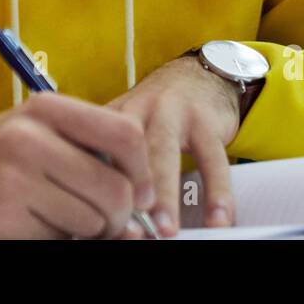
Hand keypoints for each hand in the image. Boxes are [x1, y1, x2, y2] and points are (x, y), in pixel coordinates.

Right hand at [0, 93, 155, 238]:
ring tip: (59, 217)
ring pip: (92, 222)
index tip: (142, 193)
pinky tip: (33, 225)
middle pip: (116, 189)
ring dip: (86, 231)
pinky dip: (55, 241)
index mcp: (45, 109)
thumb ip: (90, 155)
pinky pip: (60, 241)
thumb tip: (146, 203)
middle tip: (103, 220)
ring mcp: (12, 179)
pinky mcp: (1, 219)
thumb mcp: (40, 136)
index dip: (143, 172)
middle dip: (118, 216)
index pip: (125, 135)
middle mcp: (28, 138)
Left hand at [105, 55, 241, 236]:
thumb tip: (84, 201)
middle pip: (127, 150)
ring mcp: (173, 113)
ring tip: (166, 229)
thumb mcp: (123, 121)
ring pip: (166, 153)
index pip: (96, 148)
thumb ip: (104, 153)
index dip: (94, 181)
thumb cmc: (153, 111)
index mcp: (113, 115)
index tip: (96, 215)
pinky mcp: (206, 121)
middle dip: (126, 189)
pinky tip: (219, 217)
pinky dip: (217, 191)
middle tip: (126, 223)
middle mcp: (139, 110)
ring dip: (166, 194)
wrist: (195, 74)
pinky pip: (213, 159)